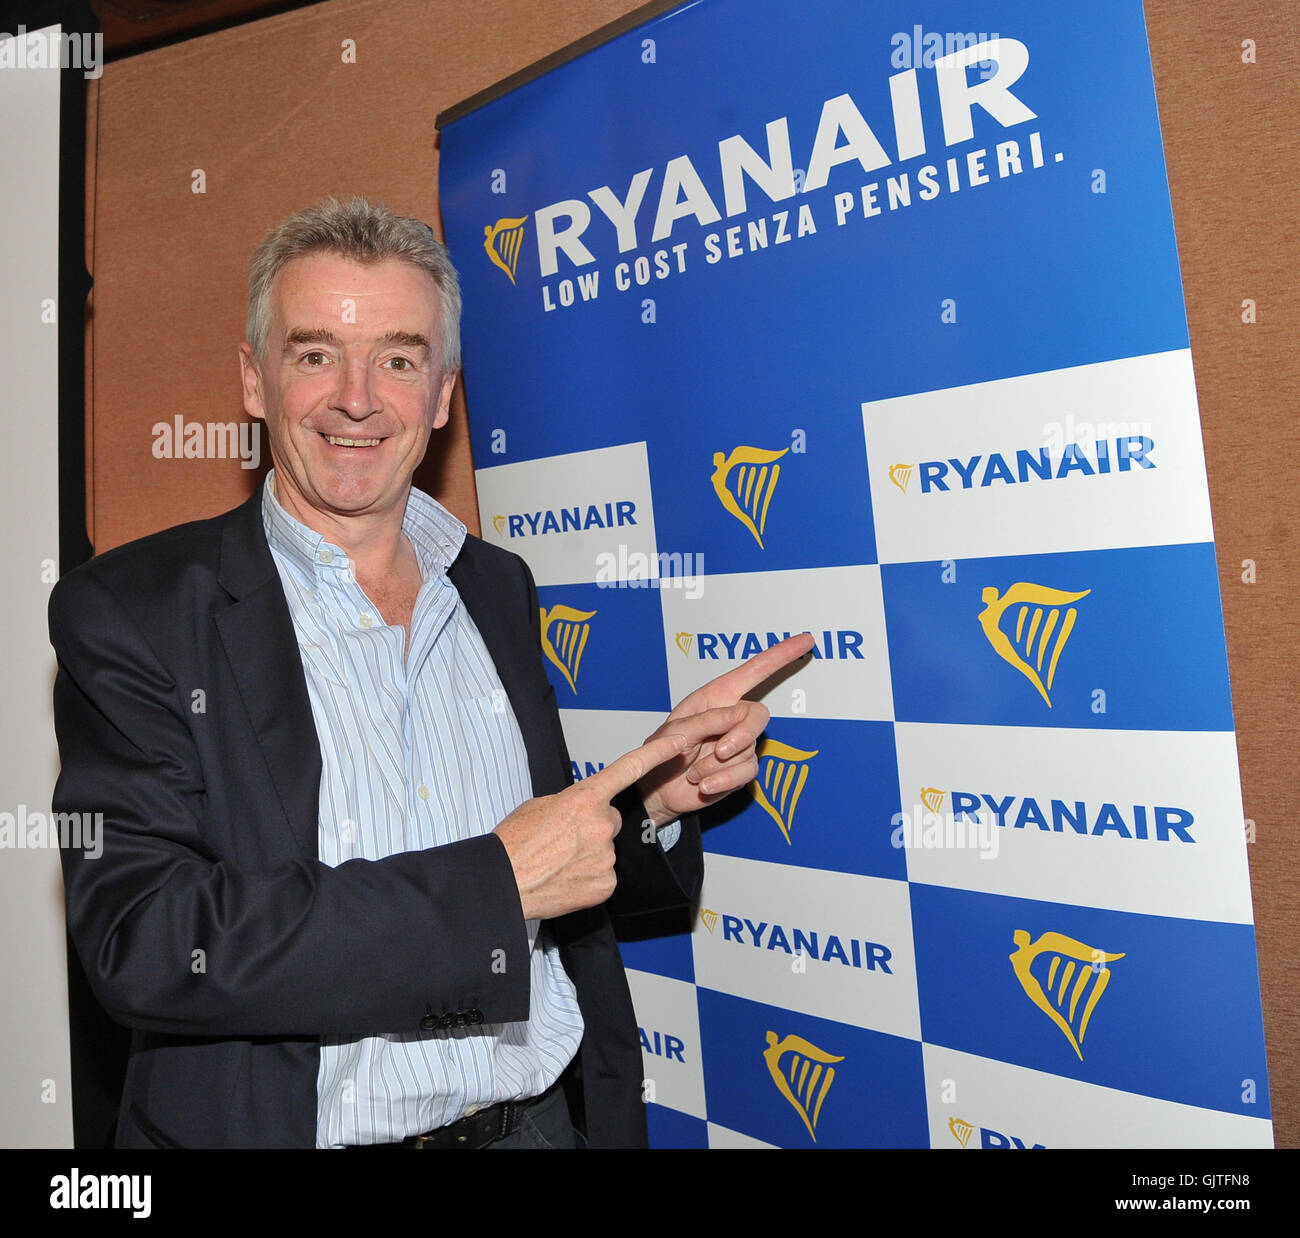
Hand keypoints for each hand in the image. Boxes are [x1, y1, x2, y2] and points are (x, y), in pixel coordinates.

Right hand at [494, 731, 689, 920]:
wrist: (502, 882)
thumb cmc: (514, 843)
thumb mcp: (541, 805)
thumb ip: (573, 802)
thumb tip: (584, 810)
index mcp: (584, 798)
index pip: (629, 769)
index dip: (658, 754)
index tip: (681, 743)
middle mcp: (601, 824)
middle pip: (610, 819)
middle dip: (593, 826)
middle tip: (562, 838)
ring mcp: (607, 856)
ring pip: (607, 849)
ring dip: (588, 852)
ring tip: (558, 860)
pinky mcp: (607, 884)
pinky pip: (605, 875)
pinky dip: (589, 876)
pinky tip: (566, 877)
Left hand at [636, 633, 815, 828]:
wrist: (658, 789)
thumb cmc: (663, 751)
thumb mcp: (677, 730)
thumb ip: (708, 720)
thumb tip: (741, 713)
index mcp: (717, 697)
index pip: (754, 671)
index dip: (780, 655)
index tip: (806, 640)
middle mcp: (732, 718)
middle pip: (759, 715)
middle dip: (742, 733)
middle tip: (720, 750)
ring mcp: (740, 745)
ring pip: (750, 749)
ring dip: (717, 764)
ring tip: (694, 772)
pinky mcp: (741, 770)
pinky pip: (746, 773)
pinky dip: (722, 780)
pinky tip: (703, 785)